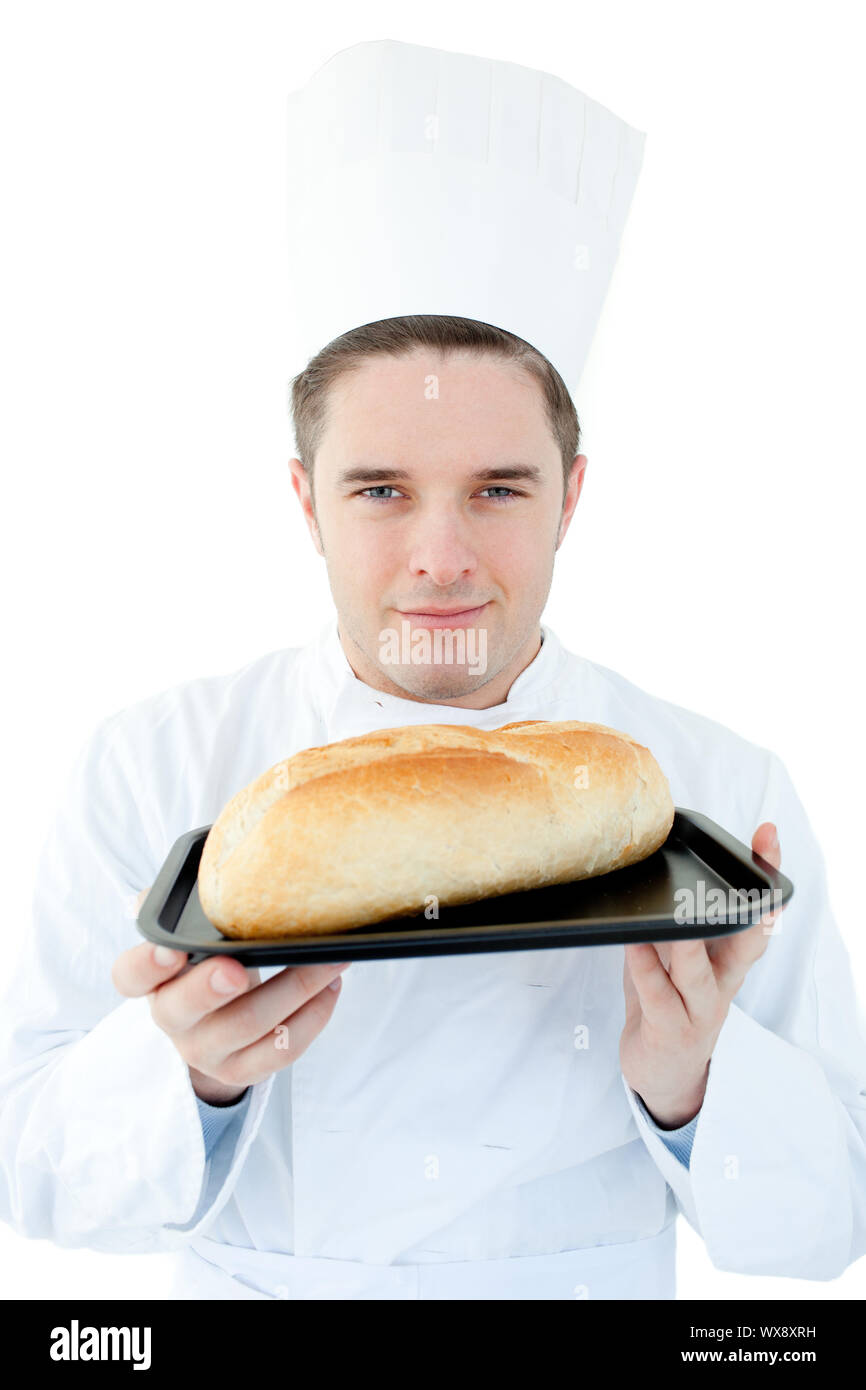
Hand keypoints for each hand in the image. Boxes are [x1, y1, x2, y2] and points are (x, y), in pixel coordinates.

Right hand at [112, 886, 349, 1103]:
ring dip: (296, 988)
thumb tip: (205, 872)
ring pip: (249, 1024)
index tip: (170, 950)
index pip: (130, 976)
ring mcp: (206, 1051)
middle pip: (186, 1009)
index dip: (146, 965)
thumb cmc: (207, 963)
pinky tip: (331, 987)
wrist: (212, 1025)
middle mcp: (172, 1018)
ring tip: (330, 959)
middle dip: (212, 988)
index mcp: (153, 979)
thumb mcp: (190, 934)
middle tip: (239, 968)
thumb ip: (188, 903)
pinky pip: (282, 1050)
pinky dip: (314, 1016)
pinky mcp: (242, 1071)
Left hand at [619, 821, 783, 1127]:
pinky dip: (644, 968)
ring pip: (699, 973)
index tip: (768, 836)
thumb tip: (659, 870)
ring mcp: (699, 1009)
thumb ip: (675, 921)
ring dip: (687, 943)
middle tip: (740, 874)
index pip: (755, 913)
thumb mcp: (679, 958)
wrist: (663, 1075)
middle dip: (747, 906)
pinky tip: (634, 944)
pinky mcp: (671, 1030)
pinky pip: (657, 995)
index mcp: (728, 958)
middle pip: (745, 942)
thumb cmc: (668, 1003)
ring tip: (680, 916)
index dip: (763, 875)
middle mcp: (722, 982)